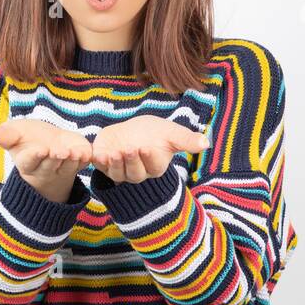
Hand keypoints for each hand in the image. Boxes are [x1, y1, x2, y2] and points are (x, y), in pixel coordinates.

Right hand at [0, 118, 91, 203]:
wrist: (46, 147)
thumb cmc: (26, 141)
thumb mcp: (13, 137)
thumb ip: (2, 136)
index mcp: (27, 162)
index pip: (29, 161)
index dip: (34, 156)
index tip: (40, 149)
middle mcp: (45, 168)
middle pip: (50, 165)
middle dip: (55, 157)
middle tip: (59, 151)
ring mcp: (63, 168)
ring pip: (68, 166)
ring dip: (72, 159)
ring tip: (74, 151)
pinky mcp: (78, 163)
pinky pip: (83, 163)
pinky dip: (86, 158)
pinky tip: (87, 152)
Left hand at [91, 115, 208, 184]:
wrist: (130, 131)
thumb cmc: (153, 133)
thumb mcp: (170, 133)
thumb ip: (186, 140)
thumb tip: (206, 143)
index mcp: (155, 166)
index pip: (154, 166)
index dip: (150, 158)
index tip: (147, 146)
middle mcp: (138, 172)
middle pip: (136, 173)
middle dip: (132, 161)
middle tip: (130, 148)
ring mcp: (120, 170)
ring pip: (118, 174)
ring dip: (116, 164)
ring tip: (114, 152)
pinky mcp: (104, 165)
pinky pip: (101, 168)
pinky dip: (99, 162)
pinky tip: (99, 154)